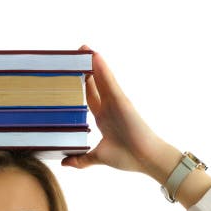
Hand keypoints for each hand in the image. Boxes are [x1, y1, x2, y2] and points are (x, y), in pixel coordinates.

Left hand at [62, 45, 164, 174]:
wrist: (146, 159)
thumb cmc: (128, 157)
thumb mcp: (98, 157)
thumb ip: (81, 159)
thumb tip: (65, 162)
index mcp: (103, 118)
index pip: (89, 96)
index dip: (80, 85)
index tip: (69, 75)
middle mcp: (109, 107)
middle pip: (94, 83)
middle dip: (85, 69)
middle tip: (74, 54)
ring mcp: (115, 102)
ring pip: (101, 78)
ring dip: (92, 62)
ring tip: (82, 48)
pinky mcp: (121, 101)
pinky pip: (110, 82)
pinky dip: (102, 69)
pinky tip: (94, 56)